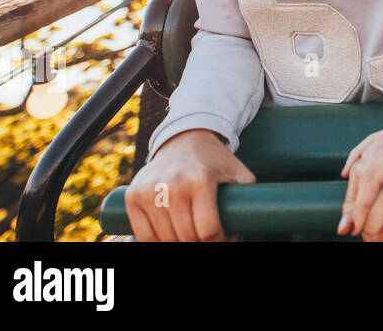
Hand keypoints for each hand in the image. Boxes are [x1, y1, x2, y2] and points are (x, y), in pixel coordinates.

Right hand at [124, 129, 255, 240]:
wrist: (184, 139)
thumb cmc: (215, 160)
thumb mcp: (238, 172)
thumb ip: (249, 197)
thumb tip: (242, 229)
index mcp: (200, 180)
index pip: (208, 230)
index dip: (219, 241)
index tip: (225, 238)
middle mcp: (173, 185)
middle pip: (187, 237)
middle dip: (202, 243)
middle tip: (209, 237)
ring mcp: (150, 191)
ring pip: (166, 240)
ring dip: (181, 243)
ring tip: (193, 235)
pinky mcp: (133, 196)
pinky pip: (143, 236)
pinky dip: (158, 243)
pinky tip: (172, 236)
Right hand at [340, 106, 382, 239]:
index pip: (375, 176)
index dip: (361, 205)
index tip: (354, 227)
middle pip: (364, 167)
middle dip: (353, 200)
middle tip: (346, 227)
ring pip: (364, 156)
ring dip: (353, 184)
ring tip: (348, 211)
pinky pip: (371, 143)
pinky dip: (357, 158)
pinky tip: (347, 173)